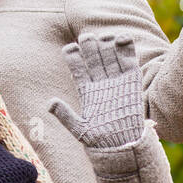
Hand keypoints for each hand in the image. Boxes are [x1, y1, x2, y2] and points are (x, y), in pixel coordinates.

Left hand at [47, 34, 144, 148]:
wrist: (124, 146)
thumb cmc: (100, 140)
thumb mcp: (80, 129)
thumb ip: (65, 115)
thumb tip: (50, 103)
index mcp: (86, 91)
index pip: (77, 69)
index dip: (73, 57)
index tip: (69, 48)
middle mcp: (100, 83)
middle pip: (93, 58)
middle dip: (90, 46)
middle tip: (87, 38)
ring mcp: (116, 81)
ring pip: (110, 57)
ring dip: (106, 44)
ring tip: (104, 36)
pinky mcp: (132, 82)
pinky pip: (129, 62)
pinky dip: (127, 49)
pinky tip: (121, 38)